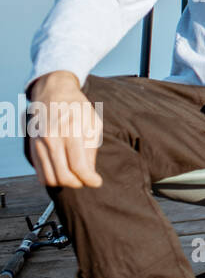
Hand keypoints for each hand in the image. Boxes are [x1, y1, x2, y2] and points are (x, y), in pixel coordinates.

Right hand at [26, 71, 102, 188]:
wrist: (53, 94)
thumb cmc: (78, 108)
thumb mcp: (93, 123)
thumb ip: (92, 148)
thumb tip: (89, 173)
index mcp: (71, 131)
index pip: (78, 166)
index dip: (89, 179)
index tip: (97, 182)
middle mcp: (52, 139)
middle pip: (63, 176)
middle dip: (78, 183)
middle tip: (87, 180)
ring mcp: (40, 145)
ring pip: (50, 178)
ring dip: (65, 183)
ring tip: (77, 176)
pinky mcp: (33, 149)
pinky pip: (40, 174)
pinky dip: (53, 179)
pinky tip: (64, 173)